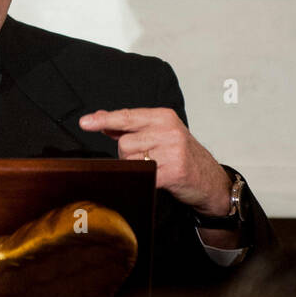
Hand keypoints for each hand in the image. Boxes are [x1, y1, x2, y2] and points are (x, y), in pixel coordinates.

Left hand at [78, 107, 232, 216]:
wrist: (211, 180)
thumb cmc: (182, 155)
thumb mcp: (160, 133)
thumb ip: (130, 126)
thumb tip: (100, 119)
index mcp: (164, 117)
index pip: (127, 116)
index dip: (104, 120)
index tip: (85, 122)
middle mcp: (168, 131)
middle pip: (124, 143)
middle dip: (127, 155)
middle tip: (147, 158)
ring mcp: (172, 151)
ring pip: (130, 160)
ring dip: (135, 167)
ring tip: (155, 167)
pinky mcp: (173, 172)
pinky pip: (142, 175)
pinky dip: (143, 179)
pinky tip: (157, 178)